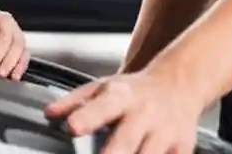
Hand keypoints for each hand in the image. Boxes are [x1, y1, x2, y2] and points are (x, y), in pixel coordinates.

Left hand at [44, 67, 203, 153]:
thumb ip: (74, 102)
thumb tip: (48, 114)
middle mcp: (144, 113)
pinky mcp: (183, 148)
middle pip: (125, 142)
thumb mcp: (102, 88)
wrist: (178, 85)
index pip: (101, 108)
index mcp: (120, 96)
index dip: (86, 118)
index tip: (73, 127)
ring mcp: (165, 132)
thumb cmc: (134, 91)